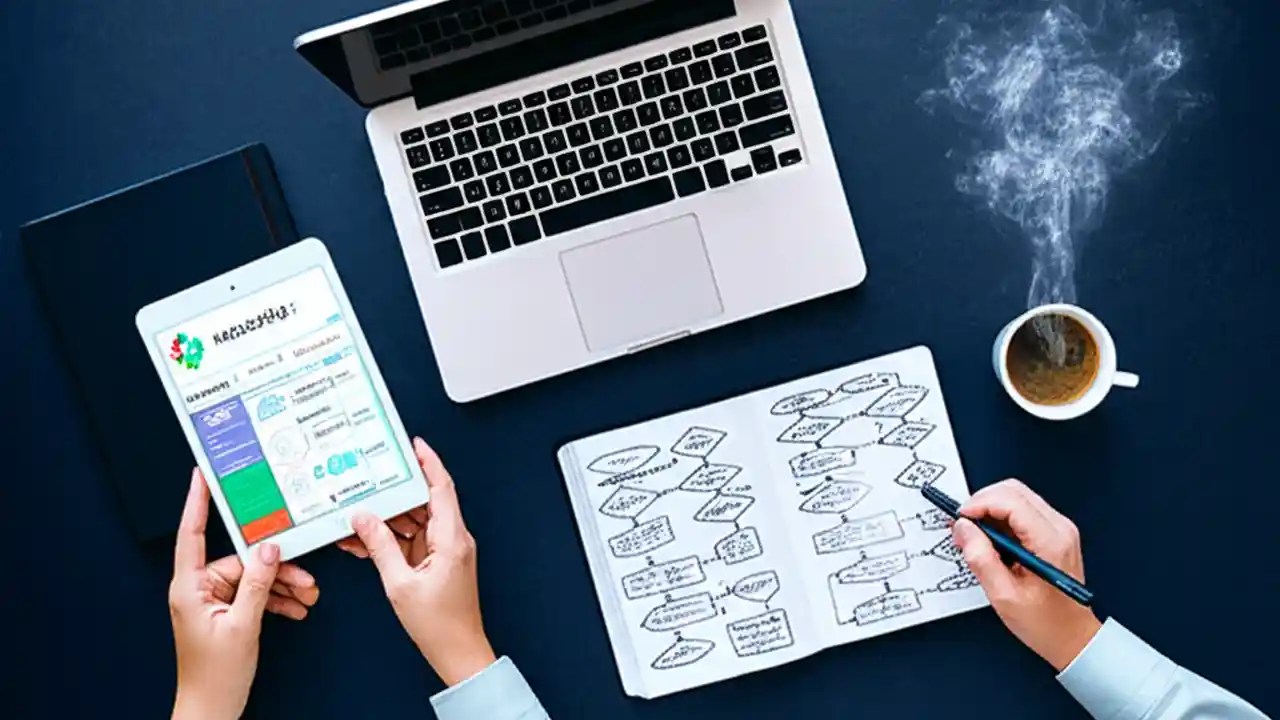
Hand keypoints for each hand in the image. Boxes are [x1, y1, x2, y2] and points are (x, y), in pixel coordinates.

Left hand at [169, 469, 319, 719]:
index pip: (192, 534)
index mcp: (190, 587)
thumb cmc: (215, 676)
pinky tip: (296, 609)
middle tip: (306, 575)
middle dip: (277, 569)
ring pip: (252, 579)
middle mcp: (198, 589)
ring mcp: (211, 601)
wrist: (211, 710)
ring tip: (308, 598)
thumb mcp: (243, 626)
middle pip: (241, 561)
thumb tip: (270, 548)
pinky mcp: (224, 613)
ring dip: (281, 587)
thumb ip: (257, 583)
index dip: (197, 502)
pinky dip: (275, 601)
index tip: (203, 475)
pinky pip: (253, 595)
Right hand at [337, 438, 495, 686]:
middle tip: (371, 478)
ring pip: (416, 522)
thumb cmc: (439, 625)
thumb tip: (365, 518)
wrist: (458, 653)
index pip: (442, 488)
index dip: (429, 462)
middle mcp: (454, 540)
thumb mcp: (400, 583)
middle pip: (425, 502)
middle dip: (396, 491)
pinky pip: (413, 541)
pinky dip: (392, 539)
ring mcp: (447, 551)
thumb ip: (381, 547)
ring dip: (388, 519)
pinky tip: (367, 540)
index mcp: (452, 539)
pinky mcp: (439, 563)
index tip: (415, 445)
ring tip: (359, 515)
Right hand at [952, 479, 1101, 671]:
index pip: (1010, 501)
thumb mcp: (1004, 596)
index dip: (978, 504)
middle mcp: (1059, 529)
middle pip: (1013, 490)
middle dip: (981, 503)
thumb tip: (963, 529)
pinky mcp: (1054, 533)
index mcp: (1050, 542)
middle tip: (963, 527)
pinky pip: (1022, 511)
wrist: (1073, 638)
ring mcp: (1059, 529)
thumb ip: (981, 559)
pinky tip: (991, 542)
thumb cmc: (1047, 623)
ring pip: (1016, 497)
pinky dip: (1000, 519)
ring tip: (975, 538)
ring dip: (989, 510)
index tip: (959, 519)